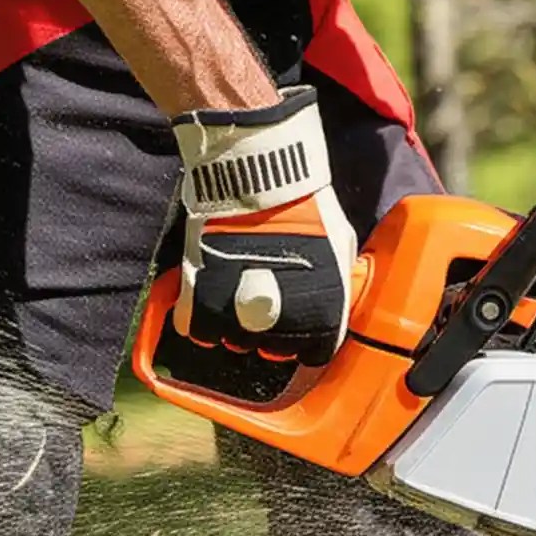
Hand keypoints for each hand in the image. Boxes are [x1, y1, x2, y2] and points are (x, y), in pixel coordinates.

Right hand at [170, 85, 355, 366]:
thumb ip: (336, 278)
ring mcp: (238, 317)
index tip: (299, 328)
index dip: (306, 342)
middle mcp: (280, 327)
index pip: (316, 354)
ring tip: (236, 296)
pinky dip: (200, 319)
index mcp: (321, 316)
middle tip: (264, 306)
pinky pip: (196, 330)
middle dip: (270, 334)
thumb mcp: (340, 246)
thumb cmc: (307, 208)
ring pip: (233, 342)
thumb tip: (337, 292)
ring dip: (234, 326)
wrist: (260, 180)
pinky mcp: (199, 300)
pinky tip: (209, 298)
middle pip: (272, 352)